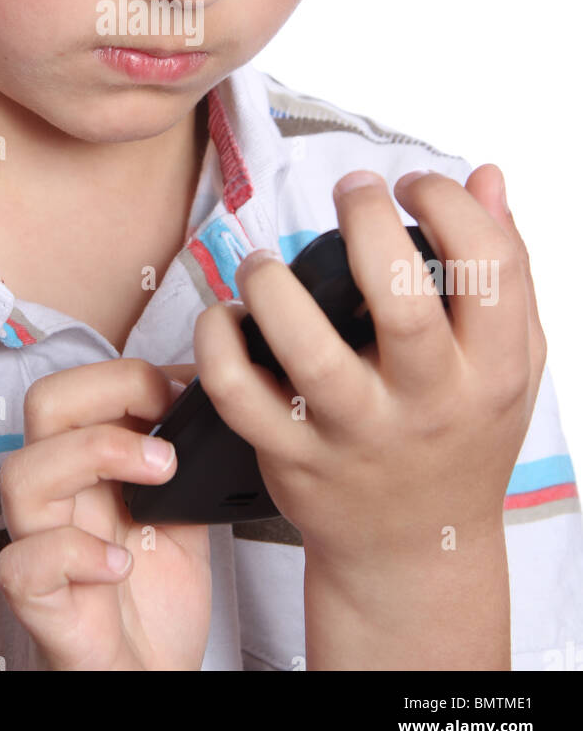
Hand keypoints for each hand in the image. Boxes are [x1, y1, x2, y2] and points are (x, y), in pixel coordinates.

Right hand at [0, 358, 208, 670]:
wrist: (151, 675)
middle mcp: (58, 496)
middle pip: (42, 404)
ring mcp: (42, 547)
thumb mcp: (183, 509)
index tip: (184, 395)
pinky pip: (22, 564)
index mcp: (85, 466)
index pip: (77, 385)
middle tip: (168, 428)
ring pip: (21, 474)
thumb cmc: (157, 595)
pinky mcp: (40, 604)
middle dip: (110, 394)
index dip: (129, 375)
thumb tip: (202, 395)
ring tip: (163, 477)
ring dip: (96, 456)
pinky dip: (72, 553)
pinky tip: (120, 564)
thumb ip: (181, 455)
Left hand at [192, 163, 546, 576]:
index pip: (488, 267)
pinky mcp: (295, 459)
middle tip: (350, 191)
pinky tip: (227, 316)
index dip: (448, 203)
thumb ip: (507, 270)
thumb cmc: (462, 439)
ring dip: (275, 284)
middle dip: (366, 222)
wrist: (416, 551)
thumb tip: (486, 179)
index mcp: (492, 372)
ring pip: (308, 350)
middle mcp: (429, 405)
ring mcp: (357, 436)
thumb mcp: (512, 362)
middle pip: (400, 301)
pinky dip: (219, 345)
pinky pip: (241, 396)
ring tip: (266, 261)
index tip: (413, 186)